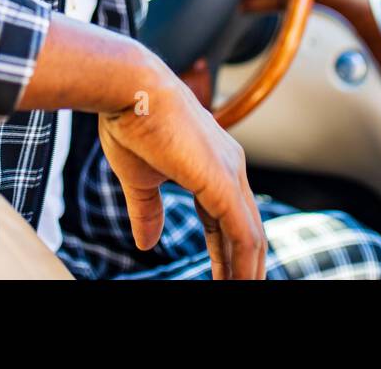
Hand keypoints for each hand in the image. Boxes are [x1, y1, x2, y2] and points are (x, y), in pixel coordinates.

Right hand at [98, 59, 266, 279]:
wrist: (129, 88)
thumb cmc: (130, 120)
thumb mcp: (138, 177)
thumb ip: (149, 211)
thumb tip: (147, 243)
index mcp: (212, 162)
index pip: (227, 217)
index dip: (225, 251)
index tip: (223, 275)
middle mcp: (229, 166)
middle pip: (246, 227)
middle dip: (244, 264)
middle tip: (238, 289)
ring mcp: (230, 173)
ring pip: (250, 235)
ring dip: (247, 270)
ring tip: (242, 293)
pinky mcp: (223, 182)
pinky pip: (242, 234)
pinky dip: (243, 263)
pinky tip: (239, 284)